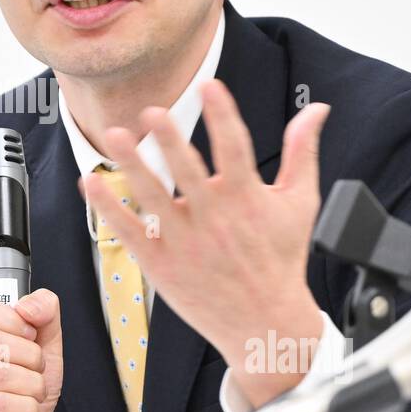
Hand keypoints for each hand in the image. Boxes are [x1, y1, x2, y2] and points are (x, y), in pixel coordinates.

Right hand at [0, 289, 62, 411]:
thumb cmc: (20, 391)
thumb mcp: (41, 347)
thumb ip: (43, 314)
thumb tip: (30, 305)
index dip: (10, 319)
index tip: (30, 334)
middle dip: (29, 357)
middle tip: (36, 372)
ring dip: (32, 385)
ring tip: (33, 394)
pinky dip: (25, 408)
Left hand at [80, 78, 329, 409]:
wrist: (266, 325)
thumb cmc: (282, 259)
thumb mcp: (299, 204)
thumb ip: (303, 152)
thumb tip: (318, 110)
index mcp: (248, 199)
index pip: (235, 149)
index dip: (223, 116)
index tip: (209, 86)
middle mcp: (214, 219)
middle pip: (188, 173)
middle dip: (171, 142)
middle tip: (152, 112)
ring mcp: (185, 243)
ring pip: (153, 198)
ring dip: (133, 166)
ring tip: (115, 136)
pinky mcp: (161, 264)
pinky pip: (129, 231)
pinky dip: (109, 208)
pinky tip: (92, 182)